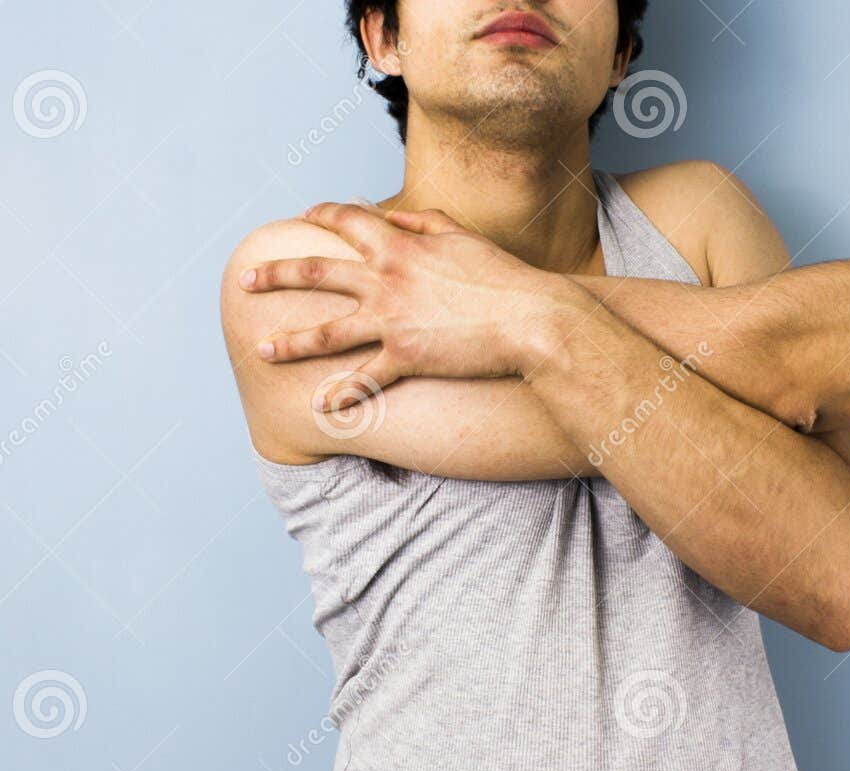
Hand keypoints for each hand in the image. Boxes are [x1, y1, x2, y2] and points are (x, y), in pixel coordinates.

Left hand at [239, 203, 581, 409]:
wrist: (532, 319)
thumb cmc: (505, 277)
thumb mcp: (464, 237)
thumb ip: (426, 222)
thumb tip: (395, 215)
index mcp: (399, 244)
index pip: (346, 220)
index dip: (321, 214)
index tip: (304, 216)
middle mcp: (386, 280)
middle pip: (315, 272)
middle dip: (275, 275)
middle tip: (245, 281)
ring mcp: (392, 320)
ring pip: (326, 331)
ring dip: (290, 341)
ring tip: (263, 348)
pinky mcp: (407, 357)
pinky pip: (365, 379)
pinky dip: (340, 394)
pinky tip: (319, 404)